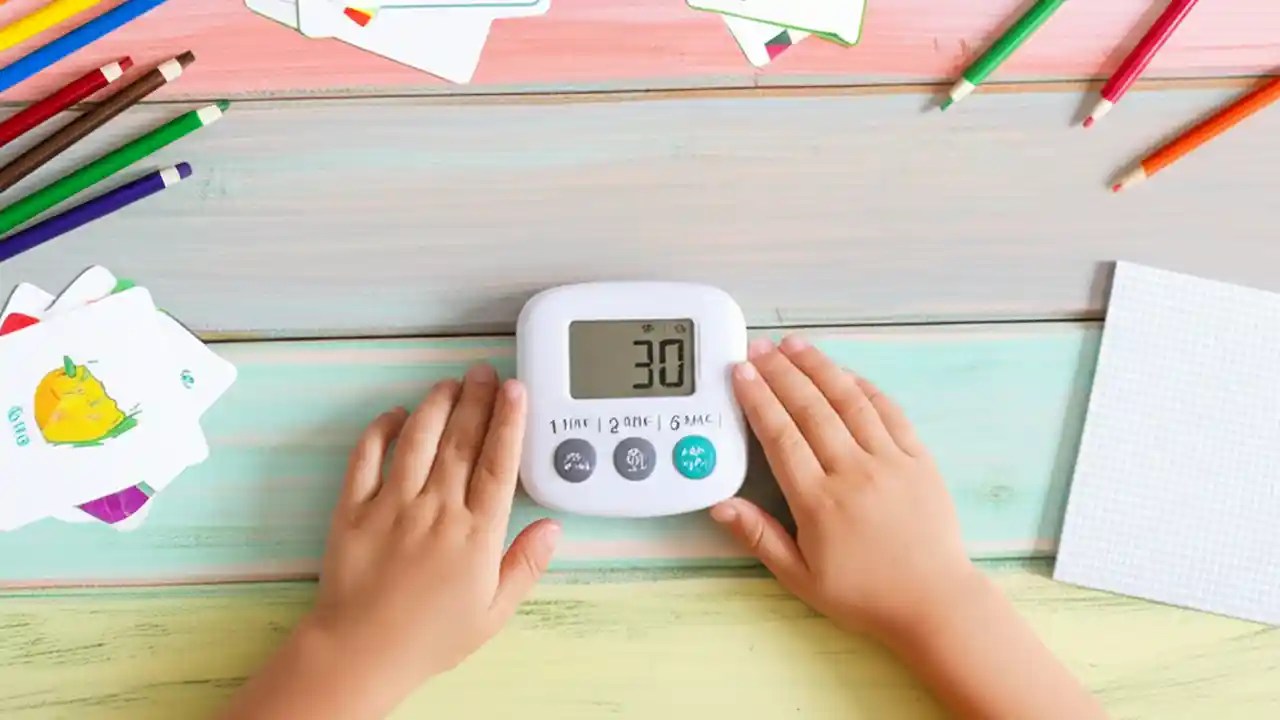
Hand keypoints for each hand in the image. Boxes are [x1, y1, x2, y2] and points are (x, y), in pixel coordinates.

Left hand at [310, 364, 560, 683]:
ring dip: (436, 405)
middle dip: (477, 400)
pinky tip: (396, 415)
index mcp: (475, 534)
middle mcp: (436, 510)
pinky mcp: (354, 509)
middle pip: (462, 441)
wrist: (361, 654)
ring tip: (449, 384)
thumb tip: (552, 528)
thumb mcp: (493, 612)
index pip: (499, 463)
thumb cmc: (429, 639)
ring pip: (418, 438)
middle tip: (485, 372)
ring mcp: (393, 506)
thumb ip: (526, 565)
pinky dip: (381, 430)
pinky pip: (367, 457)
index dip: (509, 421)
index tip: (515, 391)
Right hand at [710, 335, 1107, 718]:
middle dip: (781, 372)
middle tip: (758, 347)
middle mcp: (854, 474)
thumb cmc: (865, 596)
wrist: (934, 604)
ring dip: (819, 368)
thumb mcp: (800, 577)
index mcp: (819, 503)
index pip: (780, 436)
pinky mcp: (920, 460)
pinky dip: (864, 387)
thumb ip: (759, 536)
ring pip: (850, 401)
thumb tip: (720, 505)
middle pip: (811, 409)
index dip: (758, 399)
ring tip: (794, 345)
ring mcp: (891, 462)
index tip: (740, 373)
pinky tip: (844, 373)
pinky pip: (890, 412)